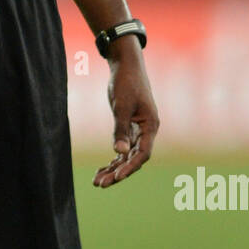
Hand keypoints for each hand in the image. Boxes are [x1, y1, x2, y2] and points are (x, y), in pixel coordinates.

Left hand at [93, 44, 158, 187]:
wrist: (126, 64)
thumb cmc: (126, 82)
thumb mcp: (121, 105)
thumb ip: (121, 129)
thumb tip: (119, 152)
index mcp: (151, 125)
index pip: (142, 153)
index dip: (129, 167)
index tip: (115, 178)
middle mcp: (147, 131)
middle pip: (134, 158)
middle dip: (117, 173)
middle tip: (100, 184)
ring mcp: (139, 130)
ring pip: (127, 156)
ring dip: (113, 169)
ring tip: (97, 182)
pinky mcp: (129, 127)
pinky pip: (122, 148)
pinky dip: (112, 159)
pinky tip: (101, 169)